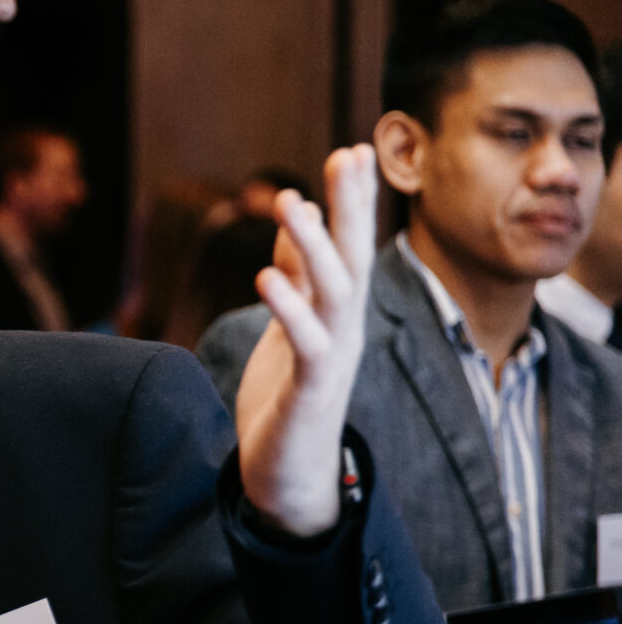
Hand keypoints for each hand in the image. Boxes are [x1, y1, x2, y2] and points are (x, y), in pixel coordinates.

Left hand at [236, 146, 379, 538]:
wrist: (288, 475)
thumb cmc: (286, 399)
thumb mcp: (288, 328)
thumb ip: (293, 280)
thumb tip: (292, 227)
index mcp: (337, 314)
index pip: (349, 246)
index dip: (350, 200)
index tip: (352, 149)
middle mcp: (344, 329)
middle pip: (355, 258)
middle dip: (351, 207)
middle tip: (348, 154)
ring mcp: (332, 359)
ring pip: (334, 294)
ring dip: (314, 246)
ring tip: (292, 203)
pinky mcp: (310, 390)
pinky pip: (306, 343)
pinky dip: (288, 307)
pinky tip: (267, 274)